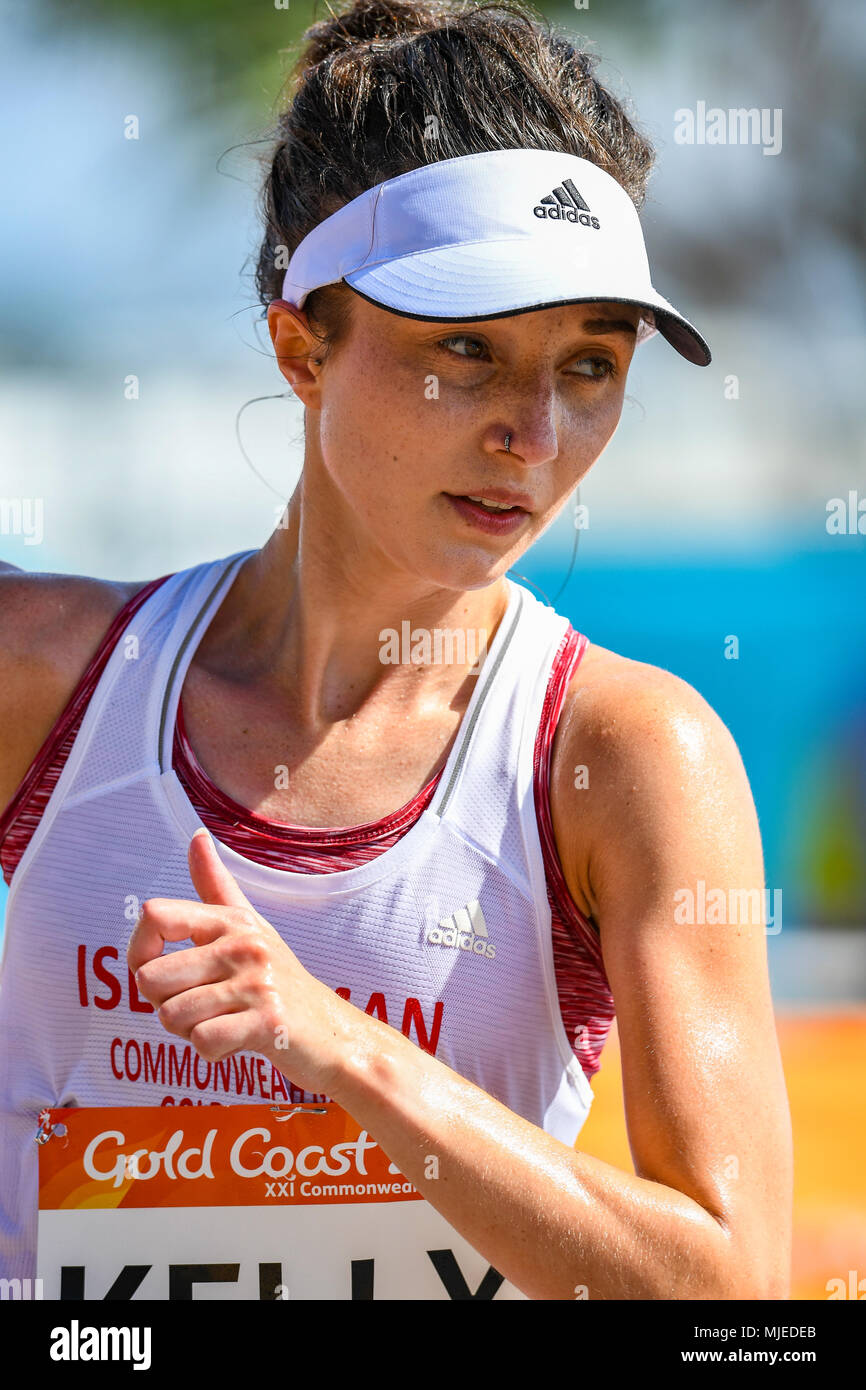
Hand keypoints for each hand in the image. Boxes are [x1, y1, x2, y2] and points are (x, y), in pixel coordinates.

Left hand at [127, 828, 350, 1093]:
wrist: (332, 1032)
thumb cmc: (280, 981)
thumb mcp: (249, 928)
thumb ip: (215, 885)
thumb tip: (196, 835)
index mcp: (232, 920)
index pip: (155, 915)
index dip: (138, 951)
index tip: (158, 971)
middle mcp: (243, 943)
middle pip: (150, 978)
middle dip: (163, 1006)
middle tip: (201, 1007)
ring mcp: (257, 981)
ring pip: (172, 1016)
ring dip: (189, 1032)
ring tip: (224, 1022)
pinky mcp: (268, 1021)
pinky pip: (203, 1042)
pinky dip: (213, 1052)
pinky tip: (238, 1042)